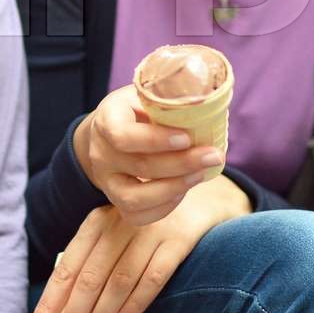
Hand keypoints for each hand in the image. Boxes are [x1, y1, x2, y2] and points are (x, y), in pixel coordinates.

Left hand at [26, 176, 247, 312]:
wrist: (200, 198)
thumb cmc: (147, 228)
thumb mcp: (115, 235)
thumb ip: (94, 265)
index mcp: (97, 222)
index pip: (67, 266)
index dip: (51, 300)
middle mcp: (120, 223)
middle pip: (90, 276)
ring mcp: (150, 231)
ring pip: (118, 280)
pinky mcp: (178, 240)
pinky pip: (153, 277)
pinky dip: (135, 303)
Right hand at [75, 85, 225, 225]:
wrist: (112, 131)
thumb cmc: (138, 110)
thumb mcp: (148, 95)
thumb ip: (169, 101)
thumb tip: (208, 109)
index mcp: (107, 119)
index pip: (122, 135)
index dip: (155, 140)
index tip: (186, 137)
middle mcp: (101, 153)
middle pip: (139, 166)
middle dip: (181, 164)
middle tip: (212, 156)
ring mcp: (106, 181)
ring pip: (134, 198)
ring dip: (173, 189)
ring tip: (200, 174)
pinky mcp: (115, 200)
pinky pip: (137, 216)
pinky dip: (164, 208)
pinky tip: (183, 190)